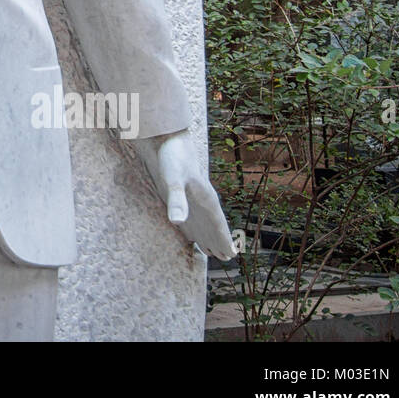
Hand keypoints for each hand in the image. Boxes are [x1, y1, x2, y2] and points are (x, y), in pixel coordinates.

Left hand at [137, 131, 236, 260]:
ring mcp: (191, 199)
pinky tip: (192, 236)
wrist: (166, 139)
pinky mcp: (179, 196)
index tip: (232, 253)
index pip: (218, 223)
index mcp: (206, 199)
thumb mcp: (173, 179)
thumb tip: (177, 222)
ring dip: (207, 236)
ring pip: (202, 222)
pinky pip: (189, 217)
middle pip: (212, 225)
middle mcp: (201, 201)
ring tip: (214, 251)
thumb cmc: (173, 159)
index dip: (224, 238)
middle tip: (228, 257)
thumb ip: (176, 199)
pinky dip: (192, 228)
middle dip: (219, 241)